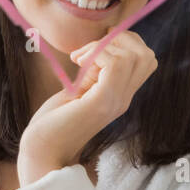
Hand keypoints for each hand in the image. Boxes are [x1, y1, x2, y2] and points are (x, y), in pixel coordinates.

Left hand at [17, 31, 157, 186]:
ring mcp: (115, 101)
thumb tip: (100, 46)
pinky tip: (77, 63)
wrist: (42, 150)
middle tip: (88, 49)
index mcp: (121, 95)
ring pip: (133, 56)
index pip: (146, 60)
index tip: (96, 44)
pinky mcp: (101, 102)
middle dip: (120, 39)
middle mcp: (124, 99)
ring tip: (78, 57)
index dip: (126, 42)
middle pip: (147, 55)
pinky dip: (96, 53)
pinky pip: (115, 64)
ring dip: (103, 45)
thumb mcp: (79, 89)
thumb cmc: (53, 121)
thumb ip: (94, 72)